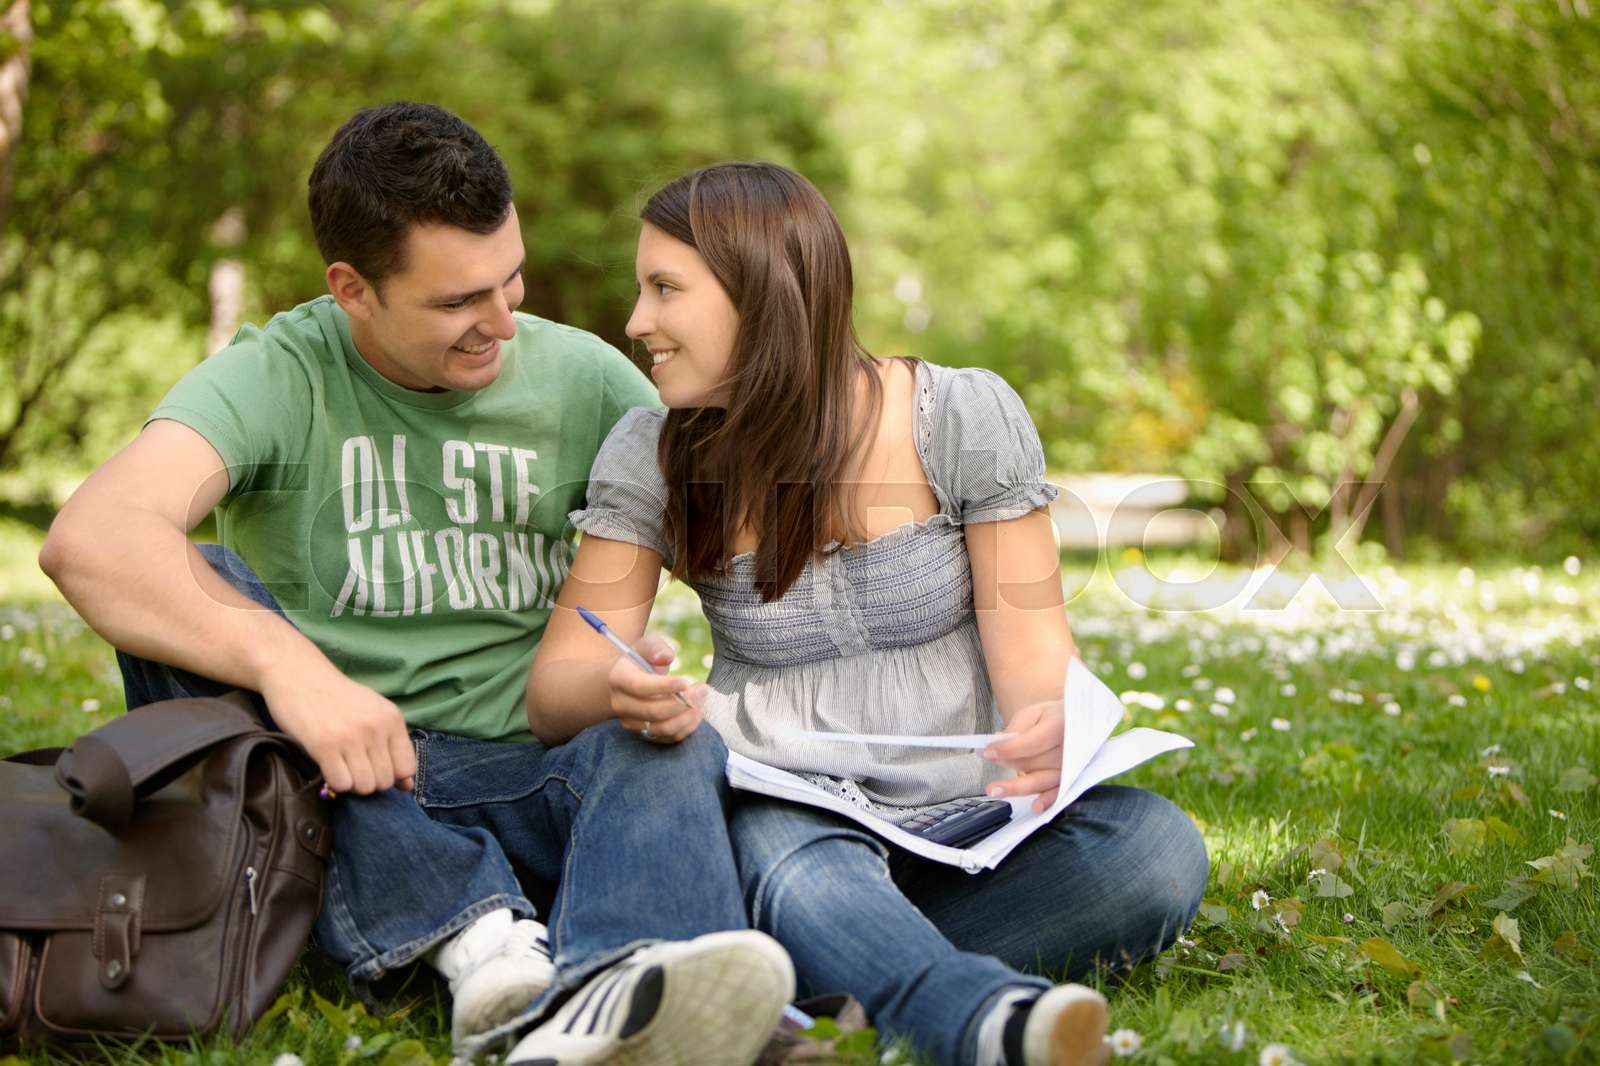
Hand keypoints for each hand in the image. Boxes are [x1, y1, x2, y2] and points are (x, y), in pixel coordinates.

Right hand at [259, 667, 416, 793]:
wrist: (297, 674)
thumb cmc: (336, 696)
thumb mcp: (373, 711)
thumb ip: (392, 745)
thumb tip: (407, 785)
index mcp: (392, 719)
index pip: (407, 767)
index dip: (393, 777)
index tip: (376, 769)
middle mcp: (375, 728)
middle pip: (385, 781)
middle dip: (370, 781)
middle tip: (354, 767)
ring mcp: (350, 738)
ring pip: (364, 786)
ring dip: (353, 784)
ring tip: (342, 767)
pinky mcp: (324, 746)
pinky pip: (341, 784)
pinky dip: (335, 782)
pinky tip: (329, 767)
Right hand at [607, 634, 705, 743]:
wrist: (629, 682)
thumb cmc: (642, 660)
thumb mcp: (648, 646)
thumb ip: (657, 648)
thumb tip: (666, 657)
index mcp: (619, 678)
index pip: (641, 687)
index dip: (665, 687)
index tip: (685, 682)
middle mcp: (620, 704)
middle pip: (654, 711)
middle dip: (683, 702)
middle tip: (702, 689)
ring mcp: (630, 722)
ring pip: (662, 728)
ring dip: (687, 717)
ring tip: (701, 701)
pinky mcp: (642, 734)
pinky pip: (668, 737)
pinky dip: (686, 727)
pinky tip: (696, 712)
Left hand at [981, 700, 1064, 811]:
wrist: (1076, 725)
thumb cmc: (1051, 718)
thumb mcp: (1033, 714)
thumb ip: (1016, 728)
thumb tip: (996, 743)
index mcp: (1060, 726)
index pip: (1031, 742)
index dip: (1008, 749)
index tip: (986, 751)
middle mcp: (1069, 750)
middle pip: (1033, 762)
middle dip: (1006, 762)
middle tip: (985, 760)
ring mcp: (1071, 768)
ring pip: (1041, 780)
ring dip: (1017, 787)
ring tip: (994, 790)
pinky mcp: (1070, 781)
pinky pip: (1058, 793)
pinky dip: (1047, 800)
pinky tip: (1036, 807)